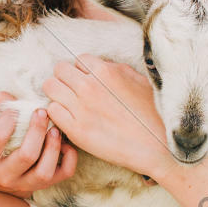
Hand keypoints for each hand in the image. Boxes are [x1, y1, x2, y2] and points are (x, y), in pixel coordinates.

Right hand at [0, 91, 77, 198]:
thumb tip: (11, 97)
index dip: (6, 120)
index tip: (13, 109)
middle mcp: (4, 176)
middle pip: (26, 156)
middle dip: (37, 130)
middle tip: (41, 112)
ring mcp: (24, 185)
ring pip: (44, 171)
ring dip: (53, 147)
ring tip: (55, 129)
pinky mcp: (43, 186)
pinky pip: (63, 174)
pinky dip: (69, 157)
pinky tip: (65, 143)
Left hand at [42, 58, 169, 178]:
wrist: (158, 146)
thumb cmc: (152, 113)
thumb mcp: (138, 80)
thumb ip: (115, 69)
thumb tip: (101, 66)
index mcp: (105, 71)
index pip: (78, 59)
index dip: (83, 71)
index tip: (89, 81)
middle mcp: (89, 87)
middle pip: (59, 70)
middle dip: (65, 78)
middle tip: (73, 91)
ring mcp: (80, 108)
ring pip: (50, 88)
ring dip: (57, 94)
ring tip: (68, 103)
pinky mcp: (76, 130)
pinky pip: (52, 111)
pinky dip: (57, 113)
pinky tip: (69, 118)